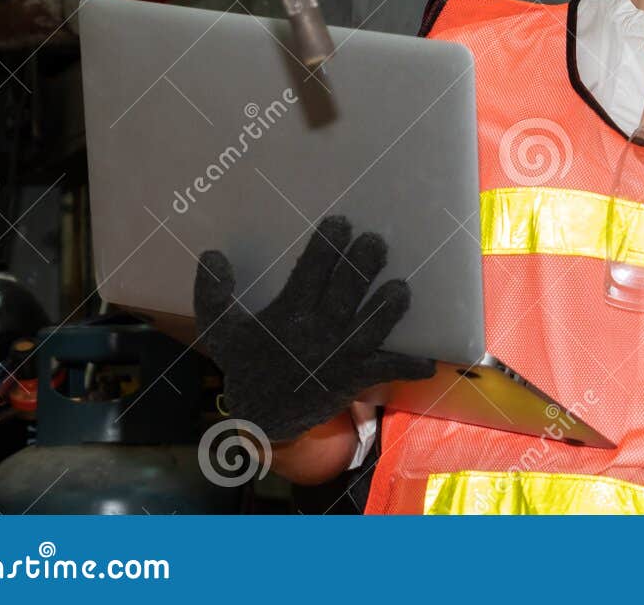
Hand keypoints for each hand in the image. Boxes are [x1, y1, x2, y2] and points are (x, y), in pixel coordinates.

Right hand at [194, 215, 436, 441]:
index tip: (341, 223)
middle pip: (347, 291)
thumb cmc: (247, 366)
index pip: (311, 271)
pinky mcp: (356, 378)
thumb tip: (212, 255)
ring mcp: (341, 355)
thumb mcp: (220, 331)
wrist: (262, 420)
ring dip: (389, 307)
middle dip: (363, 265)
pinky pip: (388, 369)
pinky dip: (410, 365)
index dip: (327, 246)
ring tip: (401, 288)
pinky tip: (431, 359)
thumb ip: (212, 294)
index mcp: (289, 315)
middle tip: (376, 241)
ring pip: (373, 326)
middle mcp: (319, 332)